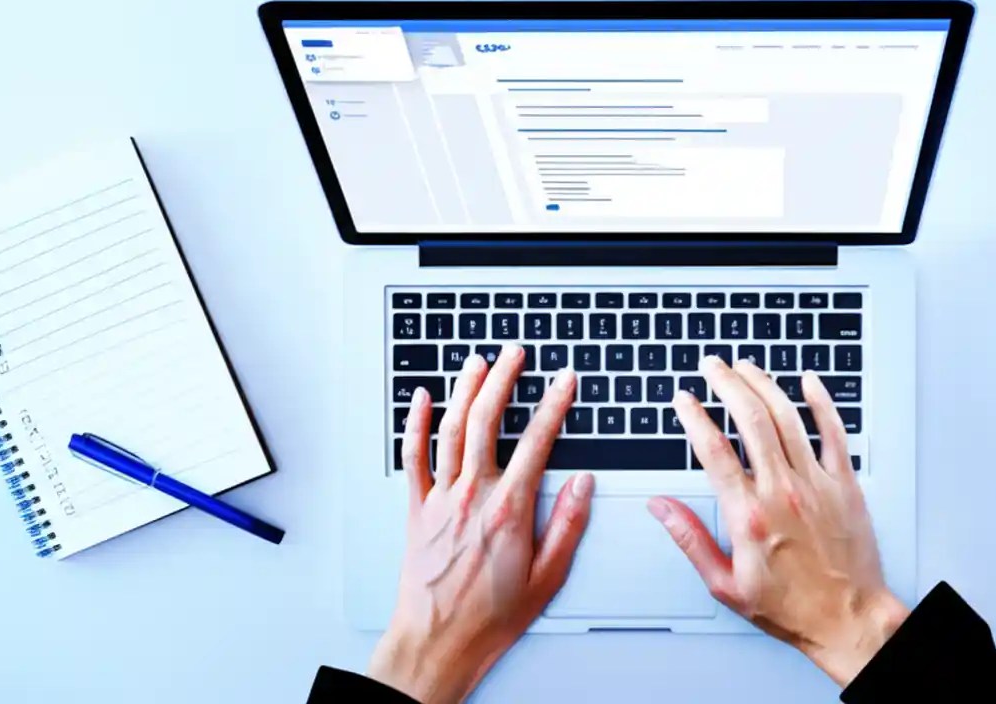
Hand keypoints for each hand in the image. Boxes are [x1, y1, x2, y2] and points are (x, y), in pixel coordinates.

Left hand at [368, 345, 592, 703]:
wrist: (438, 642)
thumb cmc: (491, 616)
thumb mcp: (547, 577)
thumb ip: (567, 525)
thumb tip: (582, 484)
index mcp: (509, 510)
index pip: (537, 442)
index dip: (554, 405)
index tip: (564, 382)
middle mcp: (472, 496)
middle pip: (488, 421)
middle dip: (504, 379)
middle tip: (516, 354)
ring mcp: (440, 499)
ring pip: (451, 429)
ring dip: (465, 390)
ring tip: (478, 362)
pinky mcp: (416, 509)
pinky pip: (412, 456)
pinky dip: (416, 423)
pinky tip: (423, 399)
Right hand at [651, 359, 907, 686]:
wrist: (849, 620)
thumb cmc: (792, 608)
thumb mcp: (725, 584)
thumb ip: (689, 539)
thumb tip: (661, 508)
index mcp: (749, 516)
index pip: (714, 450)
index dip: (694, 417)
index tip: (683, 400)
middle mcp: (782, 492)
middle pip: (751, 419)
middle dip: (727, 384)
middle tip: (712, 367)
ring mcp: (816, 484)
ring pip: (787, 417)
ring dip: (763, 384)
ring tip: (746, 367)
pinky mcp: (845, 485)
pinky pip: (834, 432)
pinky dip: (821, 402)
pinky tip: (809, 382)